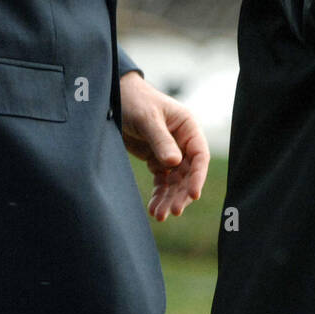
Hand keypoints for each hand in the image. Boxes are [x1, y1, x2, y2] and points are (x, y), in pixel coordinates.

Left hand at [119, 72, 209, 220]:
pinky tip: (154, 209)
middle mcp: (183, 141)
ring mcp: (170, 152)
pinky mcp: (156, 159)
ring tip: (159, 215)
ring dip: (169, 198)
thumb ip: (161, 140)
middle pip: (188, 173)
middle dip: (181, 193)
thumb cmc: (135, 101)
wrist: (115, 98)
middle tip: (173, 211)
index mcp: (188, 127)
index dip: (198, 176)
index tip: (193, 194)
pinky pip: (162, 181)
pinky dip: (159, 195)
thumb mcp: (147, 119)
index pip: (199, 156)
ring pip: (175, 181)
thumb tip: (175, 163)